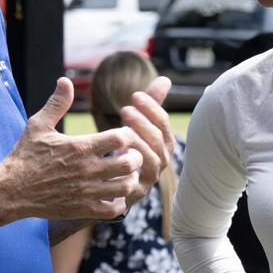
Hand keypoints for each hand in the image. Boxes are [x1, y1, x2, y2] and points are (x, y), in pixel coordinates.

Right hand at [1, 77, 143, 219]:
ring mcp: (86, 191)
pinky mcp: (83, 209)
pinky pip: (114, 209)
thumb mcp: (38, 125)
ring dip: (130, 179)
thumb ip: (57, 103)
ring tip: (124, 174)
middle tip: (130, 155)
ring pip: (125, 186)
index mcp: (80, 147)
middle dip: (136, 157)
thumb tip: (66, 80)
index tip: (123, 136)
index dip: (128, 135)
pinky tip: (113, 193)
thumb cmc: (25, 155)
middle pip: (129, 163)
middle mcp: (87, 170)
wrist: (11, 190)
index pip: (120, 137)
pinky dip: (119, 201)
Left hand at [117, 77, 175, 209]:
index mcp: (162, 143)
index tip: (135, 95)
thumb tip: (166, 79)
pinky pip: (139, 179)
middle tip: (125, 109)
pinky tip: (117, 153)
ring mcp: (149, 177)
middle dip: (144, 123)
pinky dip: (131, 166)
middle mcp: (160, 161)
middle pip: (159, 141)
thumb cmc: (125, 149)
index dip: (152, 108)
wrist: (106, 184)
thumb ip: (150, 103)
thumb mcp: (136, 124)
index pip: (163, 123)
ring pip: (152, 159)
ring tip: (120, 128)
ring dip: (138, 141)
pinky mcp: (136, 193)